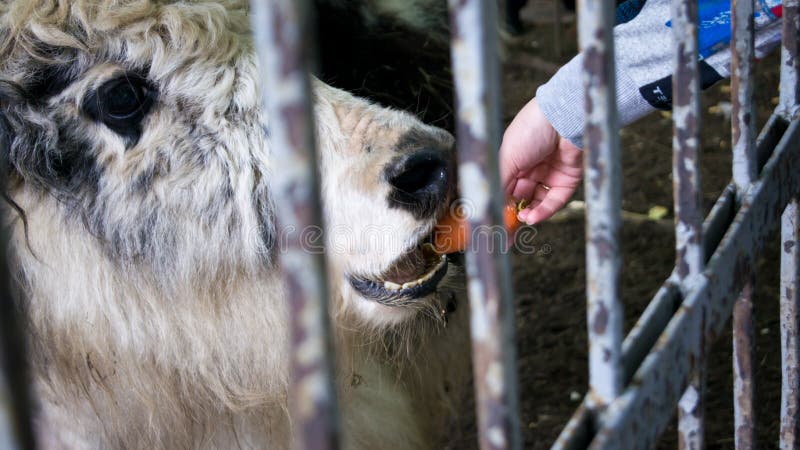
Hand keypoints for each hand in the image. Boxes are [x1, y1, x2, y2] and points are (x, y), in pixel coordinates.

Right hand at [499, 98, 582, 224]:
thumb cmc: (531, 128)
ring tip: (522, 220)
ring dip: (530, 213)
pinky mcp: (568, 178)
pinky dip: (544, 211)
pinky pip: (555, 200)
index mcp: (515, 159)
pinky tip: (533, 217)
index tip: (495, 220)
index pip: (506, 187)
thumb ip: (499, 183)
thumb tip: (491, 204)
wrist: (562, 116)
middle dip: (514, 213)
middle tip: (507, 227)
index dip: (501, 203)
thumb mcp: (507, 158)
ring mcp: (551, 172)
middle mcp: (533, 166)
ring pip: (539, 201)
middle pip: (522, 197)